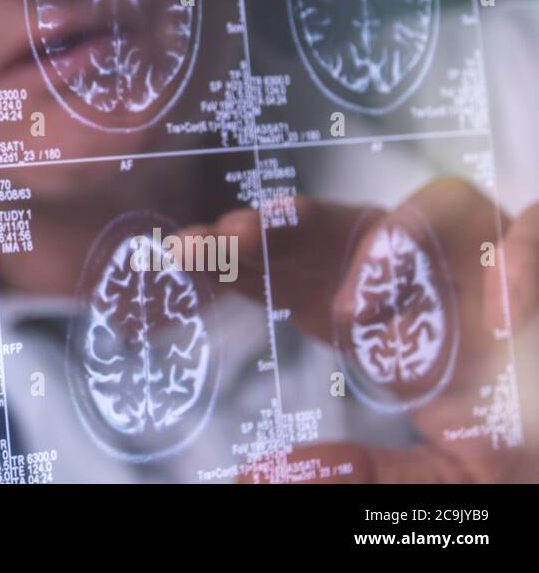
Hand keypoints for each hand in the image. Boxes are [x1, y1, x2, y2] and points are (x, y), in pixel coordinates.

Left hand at [211, 178, 538, 482]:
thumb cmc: (514, 448)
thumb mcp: (439, 478)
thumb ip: (363, 476)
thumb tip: (260, 478)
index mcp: (379, 315)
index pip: (298, 271)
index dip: (245, 261)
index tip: (186, 256)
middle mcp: (422, 279)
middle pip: (342, 229)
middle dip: (282, 229)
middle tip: (228, 237)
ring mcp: (486, 264)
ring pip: (436, 212)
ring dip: (395, 240)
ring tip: (360, 306)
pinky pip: (534, 235)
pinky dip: (523, 256)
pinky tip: (503, 303)